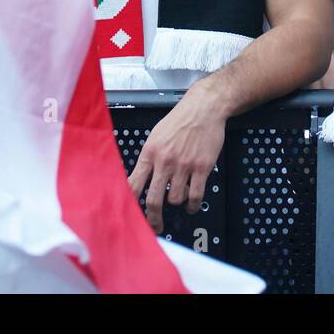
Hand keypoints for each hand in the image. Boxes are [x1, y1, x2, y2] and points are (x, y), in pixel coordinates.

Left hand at [127, 88, 225, 233]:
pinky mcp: (202, 167)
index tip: (130, 214)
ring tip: (179, 198)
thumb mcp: (156, 136)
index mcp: (150, 153)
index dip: (130, 203)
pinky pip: (195, 196)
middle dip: (153, 218)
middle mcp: (165, 161)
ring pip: (175, 199)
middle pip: (153, 200)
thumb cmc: (180, 120)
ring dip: (176, 202)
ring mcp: (184, 166)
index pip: (134, 184)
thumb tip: (141, 180)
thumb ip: (149, 159)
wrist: (204, 108)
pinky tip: (192, 206)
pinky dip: (193, 206)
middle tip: (155, 225)